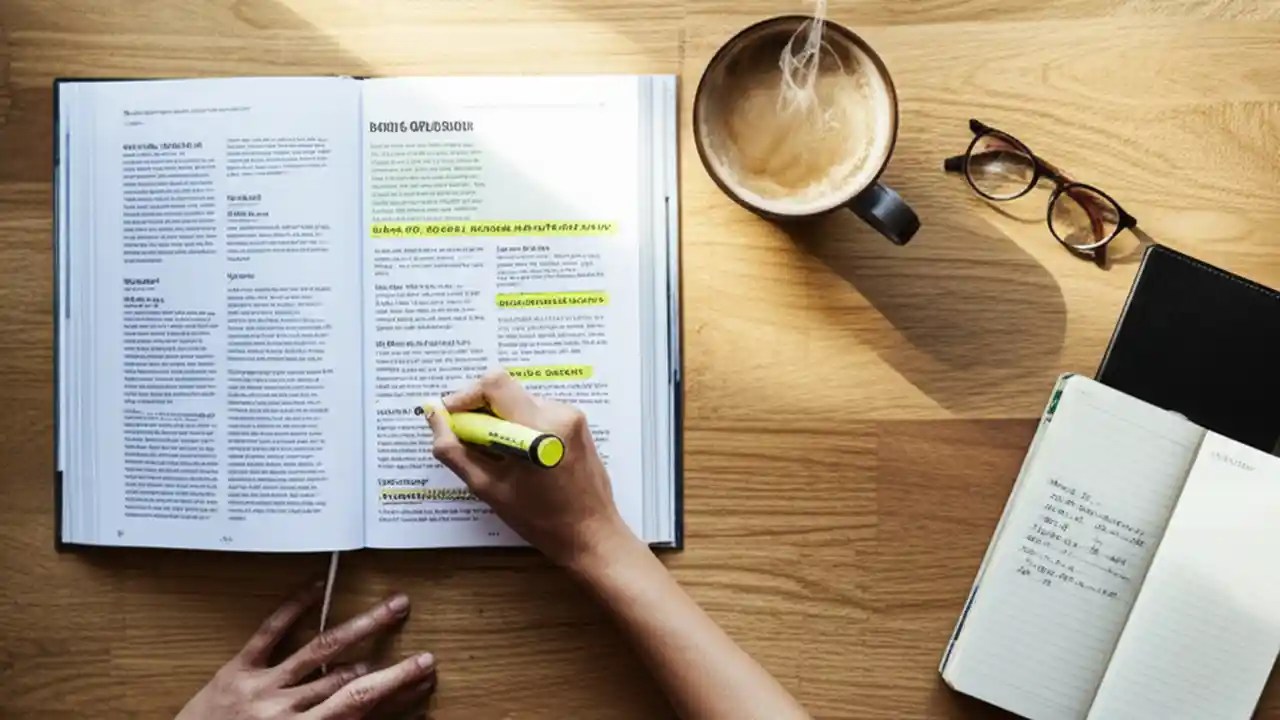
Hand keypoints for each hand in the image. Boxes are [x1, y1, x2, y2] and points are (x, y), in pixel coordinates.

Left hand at [176, 580, 434, 719]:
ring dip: (361, 627)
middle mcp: (283, 709)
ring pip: (320, 650)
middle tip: (423, 647)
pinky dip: (295, 606)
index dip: (394, 687)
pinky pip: (269, 632)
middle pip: (347, 679)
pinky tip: (318, 587)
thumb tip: (361, 708)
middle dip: (389, 665)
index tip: (423, 673)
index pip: (358, 707)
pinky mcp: (235, 670)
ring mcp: (259, 686)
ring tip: (393, 607)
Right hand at [425, 368, 634, 568]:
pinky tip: (517, 454)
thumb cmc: (541, 519)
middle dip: (479, 409)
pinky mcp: (577, 422)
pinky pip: (537, 411)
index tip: (449, 416)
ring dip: (499, 418)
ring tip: (492, 453)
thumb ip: (455, 450)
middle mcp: (559, 412)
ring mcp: (572, 415)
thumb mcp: (489, 488)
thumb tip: (433, 417)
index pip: (494, 384)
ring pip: (519, 400)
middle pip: (506, 389)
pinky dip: (519, 424)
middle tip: (465, 438)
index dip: (464, 395)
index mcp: (539, 428)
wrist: (591, 533)